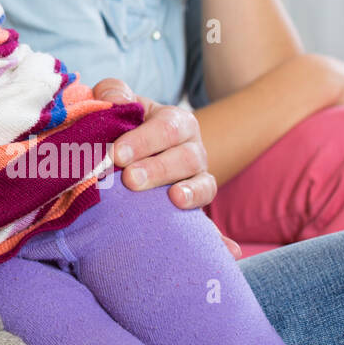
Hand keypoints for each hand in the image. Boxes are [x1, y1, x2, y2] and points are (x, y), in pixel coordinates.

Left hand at [94, 78, 238, 254]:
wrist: (131, 153)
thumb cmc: (122, 123)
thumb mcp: (117, 102)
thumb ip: (113, 92)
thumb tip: (115, 100)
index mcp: (175, 121)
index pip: (167, 127)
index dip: (144, 139)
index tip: (117, 154)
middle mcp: (193, 150)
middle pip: (186, 158)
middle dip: (158, 169)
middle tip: (130, 179)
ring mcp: (197, 180)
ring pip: (203, 186)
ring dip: (189, 194)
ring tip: (173, 200)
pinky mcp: (194, 208)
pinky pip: (212, 225)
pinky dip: (223, 239)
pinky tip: (230, 252)